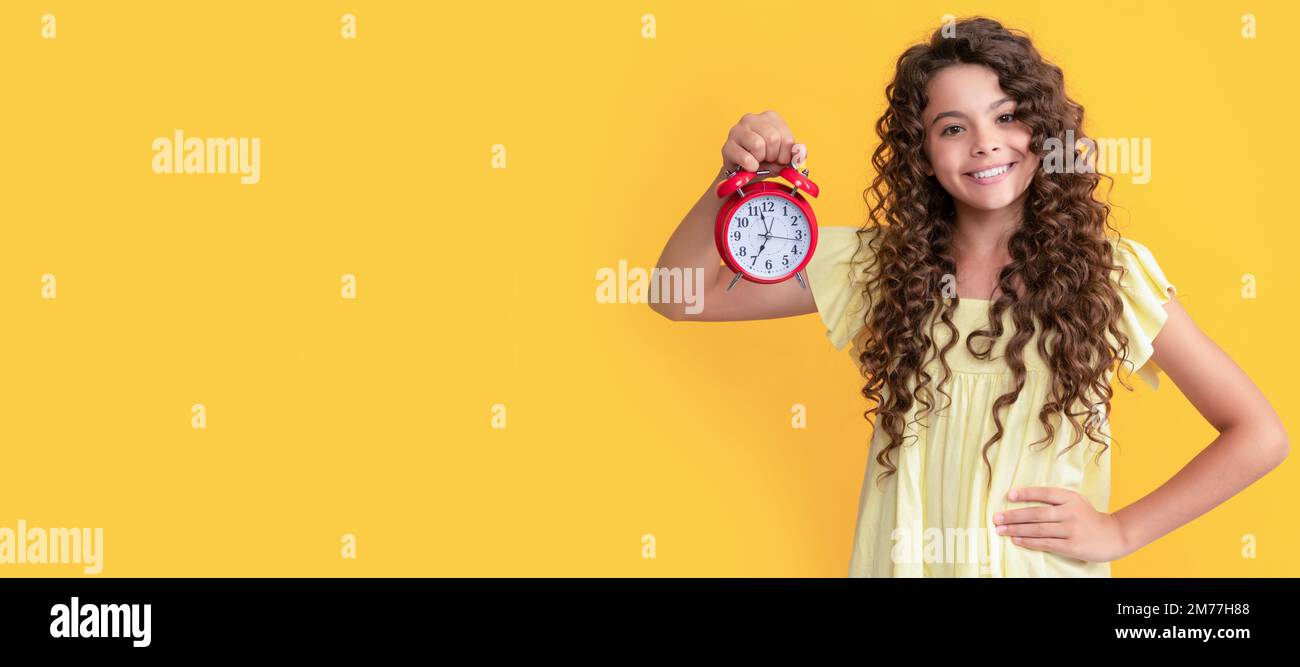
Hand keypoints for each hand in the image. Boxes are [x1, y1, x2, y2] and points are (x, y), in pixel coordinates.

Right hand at [721, 110, 802, 174]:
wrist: (744, 173)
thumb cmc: (765, 161)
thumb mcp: (785, 157)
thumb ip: (797, 153)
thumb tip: (801, 151)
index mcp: (770, 117)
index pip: (787, 138)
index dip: (785, 155)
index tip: (778, 158)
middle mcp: (752, 118)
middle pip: (773, 138)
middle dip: (773, 157)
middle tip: (767, 160)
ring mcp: (737, 130)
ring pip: (758, 145)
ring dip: (761, 160)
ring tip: (757, 161)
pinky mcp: (727, 146)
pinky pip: (745, 158)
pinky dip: (751, 167)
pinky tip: (749, 167)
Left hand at [993, 487, 1131, 562]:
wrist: (1114, 535)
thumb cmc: (1089, 518)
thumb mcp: (1076, 502)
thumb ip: (1056, 500)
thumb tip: (1026, 501)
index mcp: (1071, 498)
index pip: (1044, 493)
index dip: (1026, 494)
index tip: (1009, 496)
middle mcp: (1070, 512)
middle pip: (1036, 513)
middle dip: (1013, 516)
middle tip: (997, 518)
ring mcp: (1071, 529)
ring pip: (1038, 529)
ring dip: (1016, 530)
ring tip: (1001, 530)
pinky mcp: (1071, 546)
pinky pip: (1045, 543)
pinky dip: (1028, 542)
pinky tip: (1016, 540)